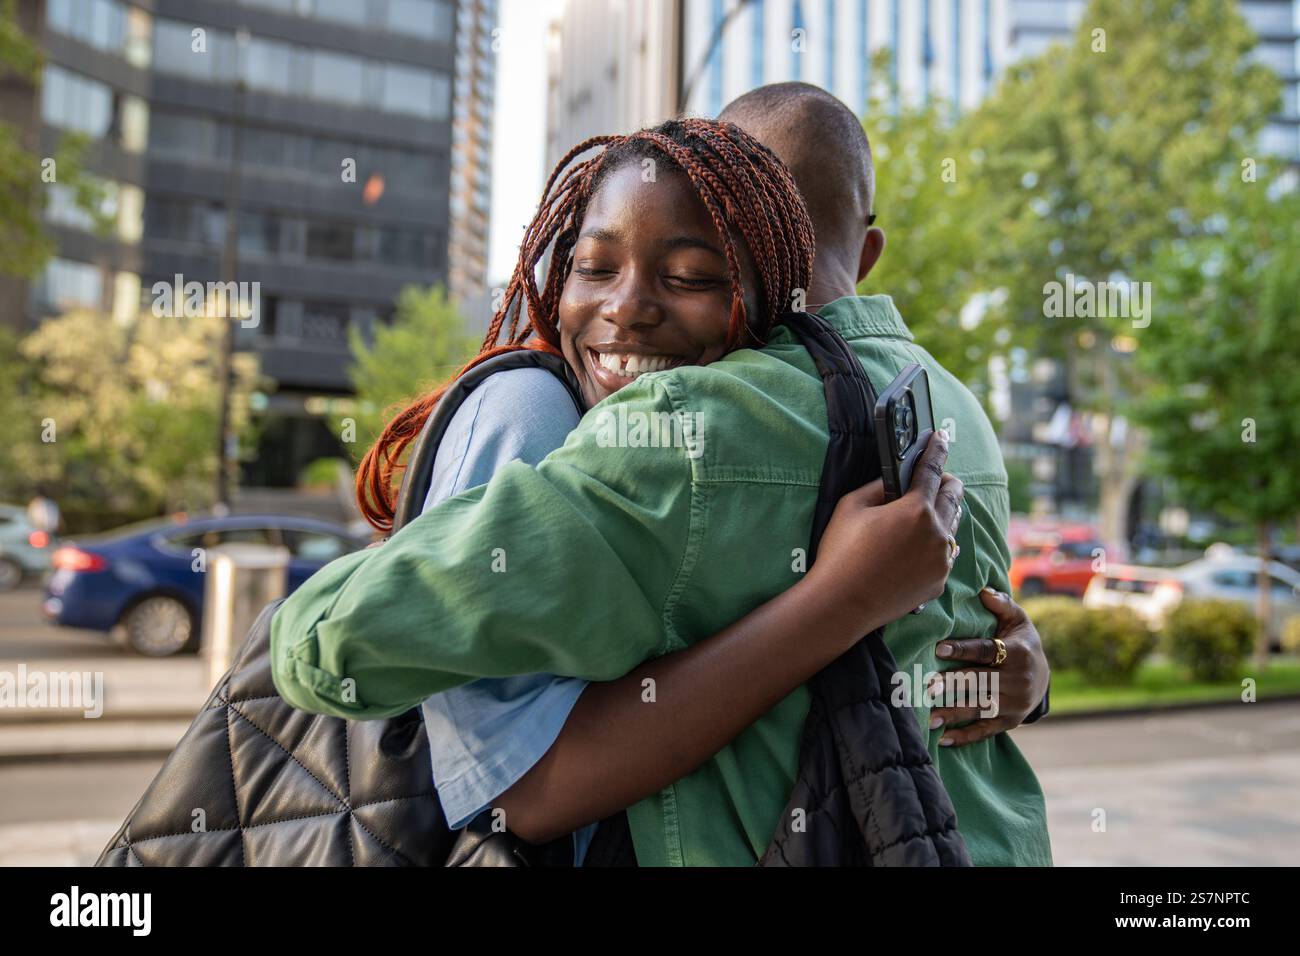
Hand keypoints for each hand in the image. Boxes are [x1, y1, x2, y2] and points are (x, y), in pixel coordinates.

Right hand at [809, 430, 964, 631]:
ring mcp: (941, 560)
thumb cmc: (841, 552)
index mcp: (916, 509)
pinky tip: (918, 547)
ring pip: (952, 526)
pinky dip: (935, 544)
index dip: (937, 449)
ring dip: (943, 513)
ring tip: (927, 512)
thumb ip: (878, 487)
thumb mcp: (851, 507)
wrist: (843, 603)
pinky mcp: (938, 582)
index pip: (933, 470)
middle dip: (948, 481)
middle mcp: (937, 533)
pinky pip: (944, 555)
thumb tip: (893, 482)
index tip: (941, 437)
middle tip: (939, 476)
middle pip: (954, 496)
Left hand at [929, 587, 1050, 746]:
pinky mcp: (1009, 721)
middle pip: (980, 682)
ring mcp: (1014, 704)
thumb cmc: (1022, 642)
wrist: (1045, 677)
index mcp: (1018, 653)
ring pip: (980, 708)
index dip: (963, 649)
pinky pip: (986, 730)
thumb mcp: (1018, 620)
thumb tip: (982, 591)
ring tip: (928, 717)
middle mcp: (1018, 680)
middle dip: (953, 684)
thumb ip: (1002, 605)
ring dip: (953, 713)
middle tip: (927, 686)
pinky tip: (942, 739)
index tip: (938, 648)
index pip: (987, 651)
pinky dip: (965, 736)